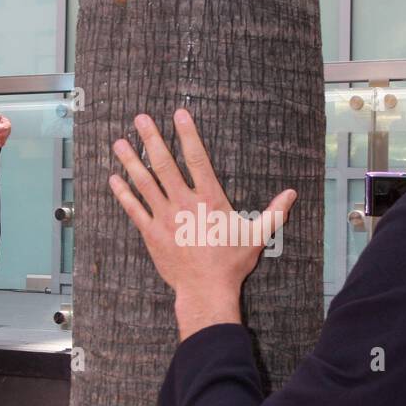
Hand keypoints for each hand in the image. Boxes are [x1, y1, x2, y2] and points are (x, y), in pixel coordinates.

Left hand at [109, 109, 295, 339]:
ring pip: (144, 183)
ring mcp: (165, 218)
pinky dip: (123, 193)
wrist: (206, 290)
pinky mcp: (151, 233)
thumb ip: (274, 212)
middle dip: (151, 139)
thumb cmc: (231, 264)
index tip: (179, 114)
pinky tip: (113, 178)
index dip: (188, 134)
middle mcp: (184, 203)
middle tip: (140, 119)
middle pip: (164, 164)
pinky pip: (133, 209)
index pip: (197, 159)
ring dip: (131, 161)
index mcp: (209, 199)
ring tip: (119, 142)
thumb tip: (292, 193)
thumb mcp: (257, 235)